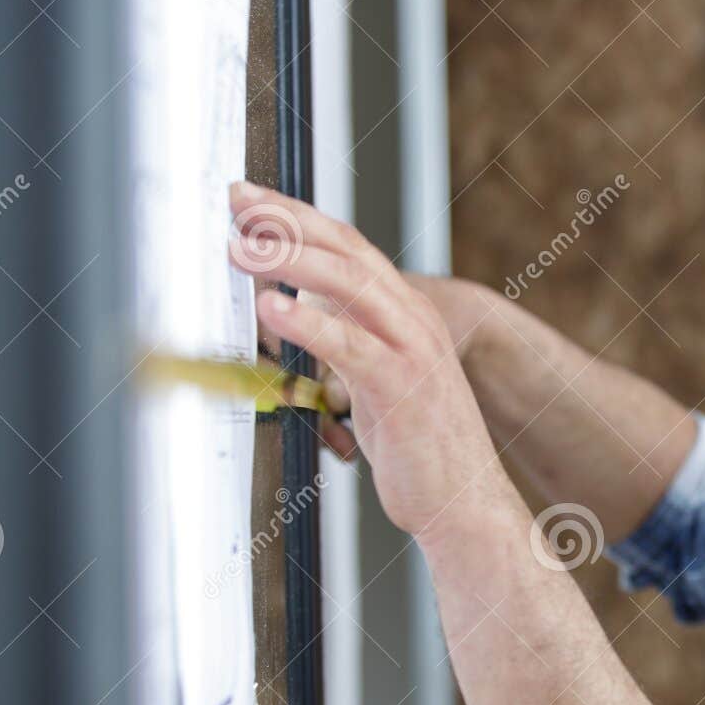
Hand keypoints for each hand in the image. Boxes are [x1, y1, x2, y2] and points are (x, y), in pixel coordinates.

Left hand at [228, 181, 522, 541]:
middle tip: (237, 202)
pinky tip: (271, 306)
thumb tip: (299, 318)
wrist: (467, 502)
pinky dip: (308, 322)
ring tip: (240, 249)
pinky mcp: (402, 387)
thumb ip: (347, 344)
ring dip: (289, 259)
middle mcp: (413, 320)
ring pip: (349, 282)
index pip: (349, 247)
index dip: (298, 218)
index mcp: (407, 314)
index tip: (250, 202)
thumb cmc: (419, 450)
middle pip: (346, 249)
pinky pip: (350, 344)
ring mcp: (412, 350)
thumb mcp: (378, 383)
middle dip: (288, 219)